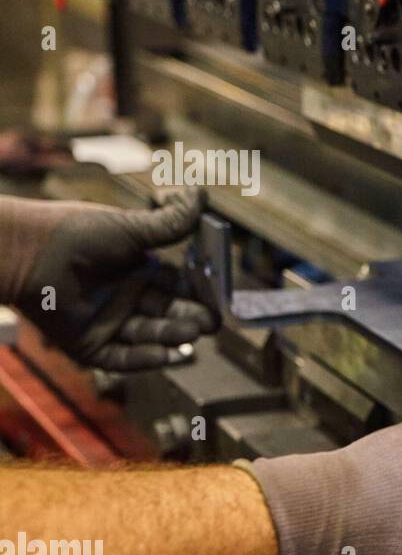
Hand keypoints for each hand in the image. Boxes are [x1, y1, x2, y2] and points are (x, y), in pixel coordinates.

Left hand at [0, 191, 216, 370]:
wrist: (28, 252)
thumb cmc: (77, 233)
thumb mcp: (132, 227)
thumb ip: (172, 220)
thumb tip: (202, 194)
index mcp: (138, 269)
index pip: (179, 286)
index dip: (200, 293)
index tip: (221, 298)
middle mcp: (126, 298)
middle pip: (170, 313)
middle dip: (193, 318)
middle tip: (212, 321)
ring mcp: (109, 323)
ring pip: (152, 336)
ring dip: (175, 335)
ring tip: (193, 331)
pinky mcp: (90, 347)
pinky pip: (124, 359)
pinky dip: (148, 360)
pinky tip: (170, 355)